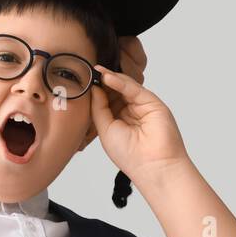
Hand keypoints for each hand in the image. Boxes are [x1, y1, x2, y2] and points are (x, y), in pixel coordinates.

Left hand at [88, 66, 190, 185]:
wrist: (152, 165)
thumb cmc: (129, 155)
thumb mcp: (105, 129)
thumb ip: (99, 107)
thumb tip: (94, 89)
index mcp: (118, 120)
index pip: (106, 100)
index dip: (96, 90)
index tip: (83, 80)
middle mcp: (130, 112)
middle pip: (115, 91)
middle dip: (102, 82)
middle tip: (88, 71)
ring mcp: (142, 106)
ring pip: (125, 87)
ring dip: (110, 78)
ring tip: (96, 71)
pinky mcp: (152, 103)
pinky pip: (134, 89)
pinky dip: (121, 82)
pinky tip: (108, 77)